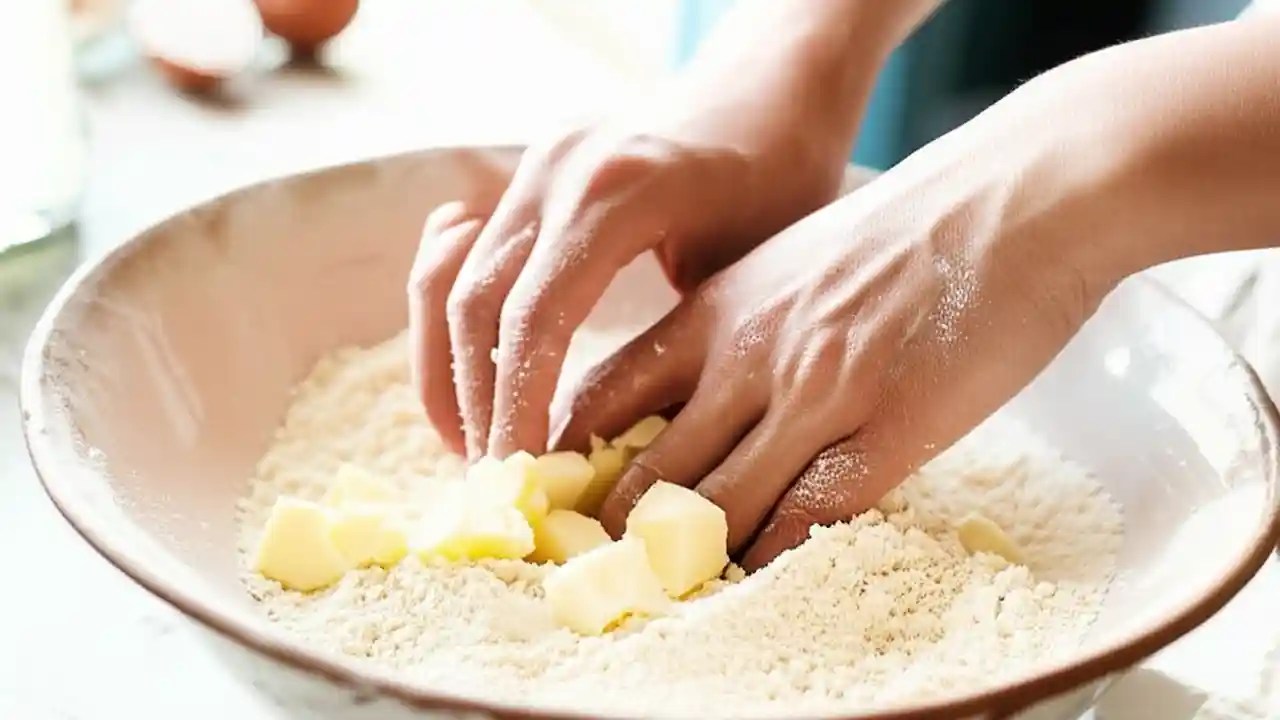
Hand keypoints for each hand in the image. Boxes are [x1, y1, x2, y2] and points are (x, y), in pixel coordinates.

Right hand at [405, 0, 943, 458]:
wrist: (774, 85)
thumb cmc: (784, 177)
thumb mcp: (748, 271)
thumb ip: (682, 350)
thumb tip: (635, 460)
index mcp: (616, 192)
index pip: (534, 319)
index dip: (517, 409)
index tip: (523, 479)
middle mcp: (558, 170)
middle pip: (474, 303)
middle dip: (476, 402)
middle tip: (495, 480)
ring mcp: (534, 163)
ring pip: (449, 278)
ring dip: (448, 367)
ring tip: (470, 443)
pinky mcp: (527, 170)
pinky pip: (460, 249)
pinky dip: (452, 315)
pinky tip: (465, 367)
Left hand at [555, 138, 1117, 569]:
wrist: (1013, 198)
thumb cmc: (904, 229)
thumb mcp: (787, 260)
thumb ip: (734, 325)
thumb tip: (694, 392)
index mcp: (716, 309)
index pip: (601, 395)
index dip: (568, 458)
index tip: (561, 500)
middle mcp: (749, 356)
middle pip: (648, 471)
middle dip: (617, 532)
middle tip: (607, 571)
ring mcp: (815, 398)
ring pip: (718, 509)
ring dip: (691, 560)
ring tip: (676, 590)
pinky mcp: (886, 434)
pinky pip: (805, 519)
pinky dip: (772, 558)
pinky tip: (758, 576)